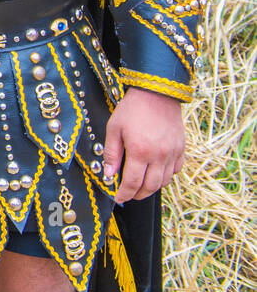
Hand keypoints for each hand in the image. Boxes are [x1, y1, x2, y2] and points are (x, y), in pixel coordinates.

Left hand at [103, 87, 185, 202]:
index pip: (133, 183)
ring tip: (140, 186)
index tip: (119, 198)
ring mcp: (173, 153)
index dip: (124, 194)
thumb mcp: (114, 128)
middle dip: (138, 195)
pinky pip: (176, 170)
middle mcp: (159, 156)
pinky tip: (156, 173)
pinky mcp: (182, 149)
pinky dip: (166, 176)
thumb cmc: (132, 108)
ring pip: (165, 181)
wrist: (157, 92)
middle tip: (128, 195)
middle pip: (150, 187)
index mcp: (140, 151)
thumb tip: (109, 174)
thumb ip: (111, 153)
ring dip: (152, 188)